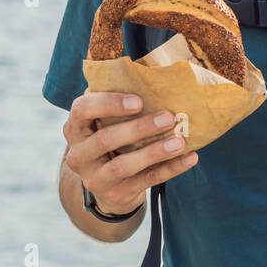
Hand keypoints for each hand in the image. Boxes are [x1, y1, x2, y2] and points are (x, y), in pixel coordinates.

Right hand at [63, 92, 198, 217]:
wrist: (106, 185)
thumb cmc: (113, 137)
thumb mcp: (107, 120)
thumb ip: (119, 100)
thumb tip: (156, 71)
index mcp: (76, 128)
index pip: (81, 110)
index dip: (108, 104)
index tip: (138, 101)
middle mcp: (79, 155)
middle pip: (105, 140)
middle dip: (138, 128)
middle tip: (168, 117)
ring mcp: (95, 178)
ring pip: (123, 165)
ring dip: (154, 152)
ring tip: (180, 141)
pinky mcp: (116, 194)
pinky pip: (146, 181)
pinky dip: (170, 169)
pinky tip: (190, 157)